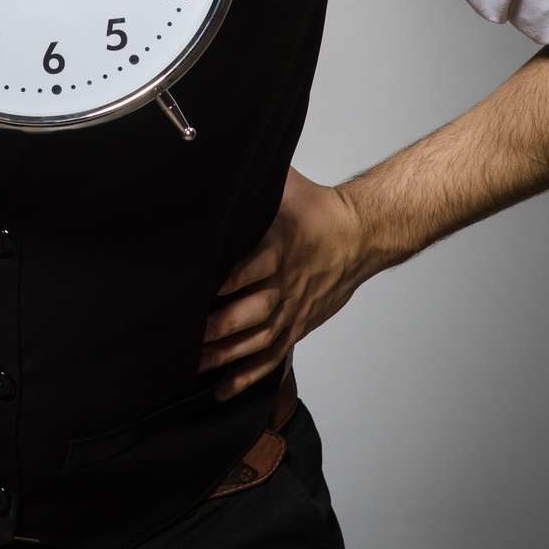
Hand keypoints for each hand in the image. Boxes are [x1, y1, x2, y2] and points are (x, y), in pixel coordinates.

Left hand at [198, 167, 366, 398]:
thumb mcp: (284, 185)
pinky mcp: (298, 325)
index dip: (228, 281)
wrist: (359, 235)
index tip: (200, 291)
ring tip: (195, 365)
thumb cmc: (316, 208)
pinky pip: (273, 356)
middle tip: (189, 338)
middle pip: (254, 311)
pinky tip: (224, 389)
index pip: (252, 266)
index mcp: (281, 247)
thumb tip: (216, 160)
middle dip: (220, 327)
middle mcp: (287, 283)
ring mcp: (293, 309)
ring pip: (260, 339)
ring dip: (227, 356)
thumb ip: (252, 179)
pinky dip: (249, 376)